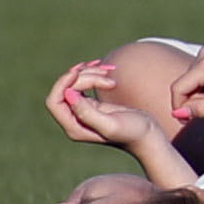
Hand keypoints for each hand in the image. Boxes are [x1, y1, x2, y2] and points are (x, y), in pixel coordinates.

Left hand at [45, 61, 168, 150]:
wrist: (149, 135)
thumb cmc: (133, 132)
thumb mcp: (111, 125)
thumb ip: (88, 113)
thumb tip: (68, 95)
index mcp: (74, 127)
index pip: (54, 102)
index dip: (62, 84)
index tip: (78, 71)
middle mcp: (74, 120)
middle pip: (66, 89)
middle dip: (85, 77)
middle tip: (109, 78)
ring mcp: (82, 111)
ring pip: (75, 84)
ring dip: (91, 73)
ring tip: (111, 72)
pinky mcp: (93, 105)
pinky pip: (84, 84)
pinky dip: (93, 73)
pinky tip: (105, 68)